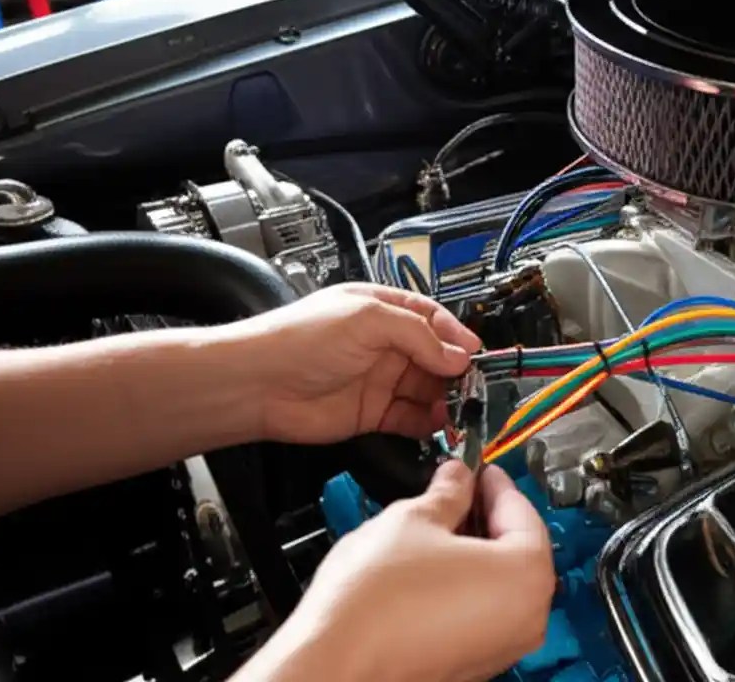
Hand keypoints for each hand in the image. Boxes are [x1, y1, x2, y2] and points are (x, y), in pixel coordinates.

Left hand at [220, 284, 480, 443]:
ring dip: (446, 399)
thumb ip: (418, 334)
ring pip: (426, 389)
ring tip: (461, 408)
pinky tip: (439, 424)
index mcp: (381, 310)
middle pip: (434, 356)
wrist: (259, 384)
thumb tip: (456, 355)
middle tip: (474, 386)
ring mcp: (378, 380)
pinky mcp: (371, 414)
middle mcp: (383, 344)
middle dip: (456, 371)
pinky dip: (428, 423)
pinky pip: (409, 418)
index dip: (455, 334)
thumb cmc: (302, 339)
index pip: (431, 318)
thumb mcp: (368, 319)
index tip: (475, 353)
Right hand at [234, 461, 555, 681]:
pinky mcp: (472, 664)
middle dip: (484, 516)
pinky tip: (428, 568)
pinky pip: (480, 611)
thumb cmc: (375, 603)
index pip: (523, 511)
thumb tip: (456, 478)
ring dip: (472, 551)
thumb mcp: (413, 519)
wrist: (336, 662)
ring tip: (434, 526)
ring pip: (497, 583)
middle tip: (455, 491)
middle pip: (517, 549)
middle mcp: (526, 618)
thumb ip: (447, 493)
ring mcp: (501, 646)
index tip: (478, 469)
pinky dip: (462, 586)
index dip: (494, 482)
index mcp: (526, 576)